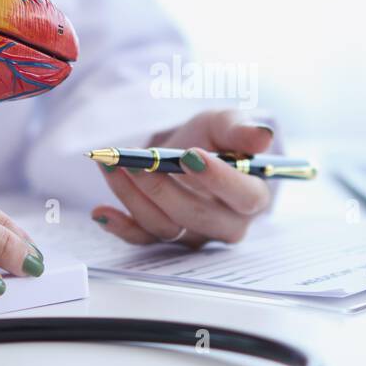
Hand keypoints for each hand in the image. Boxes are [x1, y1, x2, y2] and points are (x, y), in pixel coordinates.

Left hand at [91, 109, 274, 246]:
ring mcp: (192, 235)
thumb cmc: (213, 140)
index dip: (219, 179)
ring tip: (114, 165)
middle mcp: (225, 223)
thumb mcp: (227, 126)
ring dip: (135, 197)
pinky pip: (141, 240)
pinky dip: (119, 227)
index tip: (191, 156)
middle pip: (198, 216)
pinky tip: (101, 210)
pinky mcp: (163, 238)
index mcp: (251, 196)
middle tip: (140, 162)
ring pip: (165, 226)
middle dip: (165, 188)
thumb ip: (243, 131)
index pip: (244, 197)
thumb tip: (263, 137)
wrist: (185, 150)